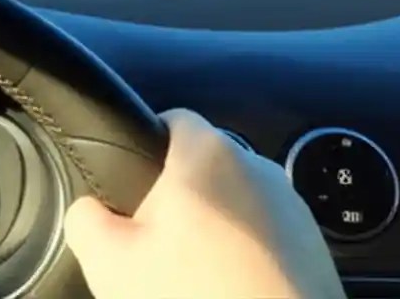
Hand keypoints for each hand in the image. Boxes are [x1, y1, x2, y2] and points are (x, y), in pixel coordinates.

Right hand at [65, 109, 344, 298]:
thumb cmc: (198, 296)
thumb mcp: (109, 261)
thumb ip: (85, 219)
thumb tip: (87, 212)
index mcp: (207, 153)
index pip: (169, 118)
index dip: (142, 146)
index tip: (129, 184)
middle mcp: (257, 167)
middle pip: (200, 168)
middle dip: (176, 200)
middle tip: (154, 246)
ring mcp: (293, 208)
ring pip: (234, 205)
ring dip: (213, 230)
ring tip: (195, 276)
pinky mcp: (314, 246)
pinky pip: (264, 237)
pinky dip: (245, 256)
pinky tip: (227, 288)